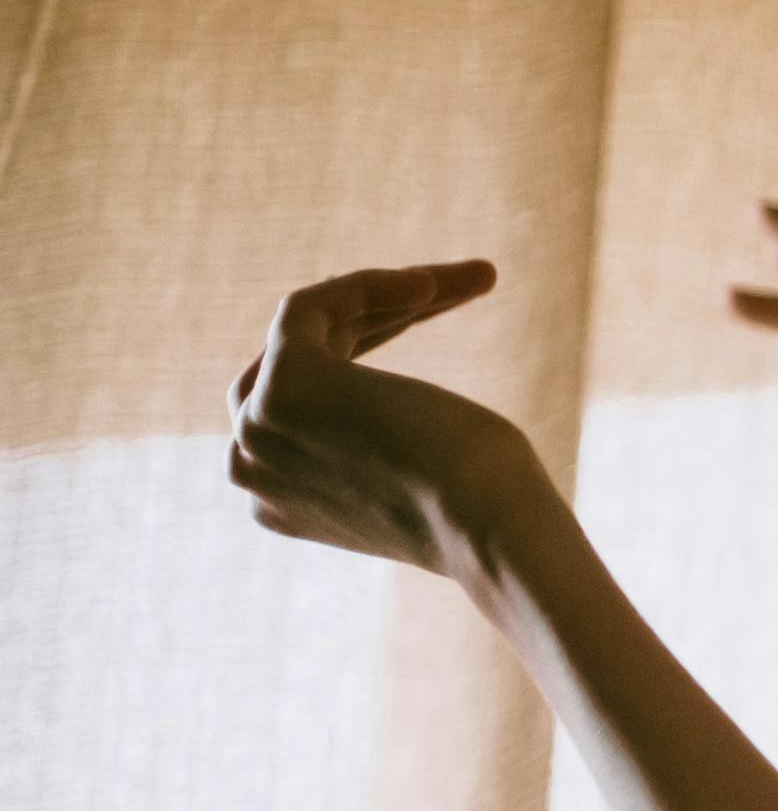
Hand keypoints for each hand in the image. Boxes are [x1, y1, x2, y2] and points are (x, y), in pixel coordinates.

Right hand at [227, 261, 545, 578]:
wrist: (491, 531)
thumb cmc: (491, 511)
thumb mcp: (429, 479)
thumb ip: (386, 452)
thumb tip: (388, 420)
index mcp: (282, 506)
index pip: (309, 407)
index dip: (374, 354)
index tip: (445, 324)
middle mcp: (252, 470)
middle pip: (308, 363)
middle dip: (388, 320)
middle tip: (468, 286)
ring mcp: (257, 429)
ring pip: (316, 331)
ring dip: (398, 299)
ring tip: (479, 278)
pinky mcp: (283, 383)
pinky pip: (310, 308)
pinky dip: (372, 287)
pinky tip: (433, 283)